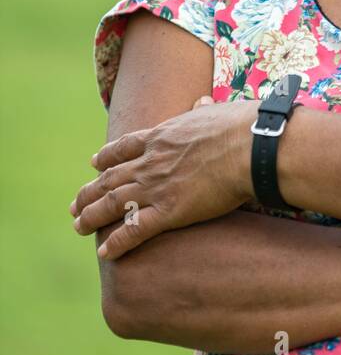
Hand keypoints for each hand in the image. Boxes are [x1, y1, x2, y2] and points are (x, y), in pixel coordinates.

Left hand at [69, 96, 255, 260]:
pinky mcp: (169, 211)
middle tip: (75, 204)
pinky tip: (105, 253)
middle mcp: (150, 162)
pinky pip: (134, 229)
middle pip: (109, 178)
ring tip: (79, 227)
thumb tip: (202, 102)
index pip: (123, 148)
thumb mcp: (214, 112)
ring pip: (112, 203)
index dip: (105, 158)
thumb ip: (203, 111)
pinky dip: (117, 242)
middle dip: (89, 193)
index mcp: (161, 137)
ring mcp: (156, 186)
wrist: (250, 146)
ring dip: (91, 217)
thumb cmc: (240, 127)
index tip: (94, 164)